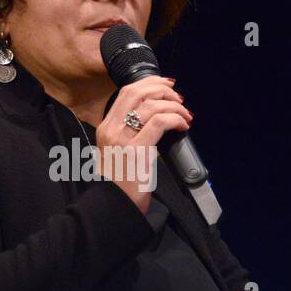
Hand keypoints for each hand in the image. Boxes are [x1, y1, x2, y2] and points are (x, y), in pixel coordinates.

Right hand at [95, 75, 191, 214]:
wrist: (114, 207)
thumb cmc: (120, 183)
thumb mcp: (118, 152)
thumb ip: (130, 134)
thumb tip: (156, 119)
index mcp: (106, 127)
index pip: (127, 92)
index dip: (150, 83)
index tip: (167, 85)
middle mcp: (111, 129)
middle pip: (138, 92)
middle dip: (162, 89)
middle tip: (179, 98)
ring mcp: (123, 140)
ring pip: (151, 106)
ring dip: (174, 106)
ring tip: (185, 116)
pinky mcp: (137, 152)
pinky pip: (160, 123)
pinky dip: (175, 119)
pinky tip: (183, 126)